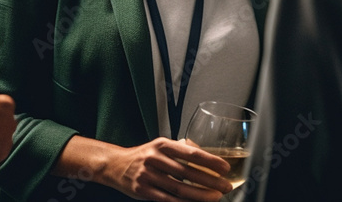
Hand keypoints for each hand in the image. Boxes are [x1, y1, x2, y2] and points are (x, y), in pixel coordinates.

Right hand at [104, 137, 231, 200]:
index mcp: (162, 145)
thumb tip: (206, 158)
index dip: (210, 161)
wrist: (116, 165)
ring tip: (215, 197)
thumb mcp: (160, 146)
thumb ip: (180, 150)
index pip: (191, 153)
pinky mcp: (143, 191)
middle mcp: (155, 158)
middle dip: (210, 181)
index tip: (225, 168)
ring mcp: (148, 175)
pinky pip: (168, 199)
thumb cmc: (143, 155)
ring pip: (180, 188)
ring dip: (201, 195)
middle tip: (226, 186)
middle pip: (188, 173)